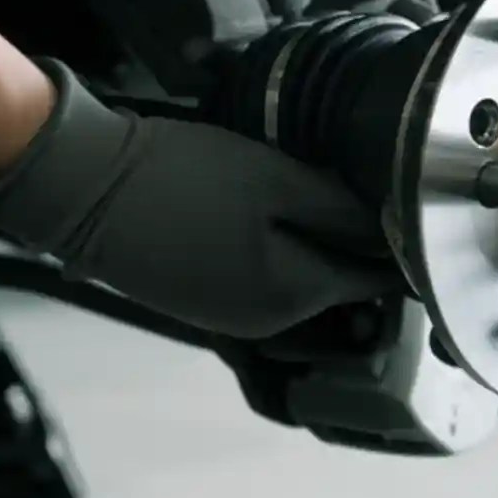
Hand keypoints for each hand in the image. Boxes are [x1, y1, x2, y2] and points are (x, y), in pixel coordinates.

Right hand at [0, 55, 401, 338]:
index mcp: (299, 291)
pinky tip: (272, 218)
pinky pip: (265, 284)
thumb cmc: (188, 175)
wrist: (86, 189)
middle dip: (358, 245)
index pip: (377, 278)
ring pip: (303, 284)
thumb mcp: (280, 180)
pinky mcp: (206, 306)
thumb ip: (343, 211)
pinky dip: (280, 256)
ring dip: (318, 249)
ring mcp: (235, 319)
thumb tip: (398, 233)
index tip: (412, 210)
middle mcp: (274, 321)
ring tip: (319, 197)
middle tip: (365, 191)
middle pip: (341, 284)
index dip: (400, 245)